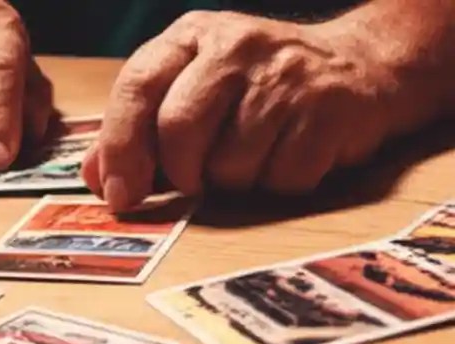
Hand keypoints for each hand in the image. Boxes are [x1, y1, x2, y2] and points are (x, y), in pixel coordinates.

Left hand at [83, 7, 454, 209]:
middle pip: (180, 129)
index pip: (137, 87)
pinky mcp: (331, 110)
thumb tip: (97, 179)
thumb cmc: (253, 88)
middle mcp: (237, 46)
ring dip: (233, 181)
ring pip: (230, 163)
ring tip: (250, 156)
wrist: (358, 65)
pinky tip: (287, 155)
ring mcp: (287, 76)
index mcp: (191, 38)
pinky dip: (277, 183)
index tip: (119, 194)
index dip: (121, 147)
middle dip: (180, 172)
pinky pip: (281, 178)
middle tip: (193, 181)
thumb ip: (137, 131)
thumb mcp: (189, 90)